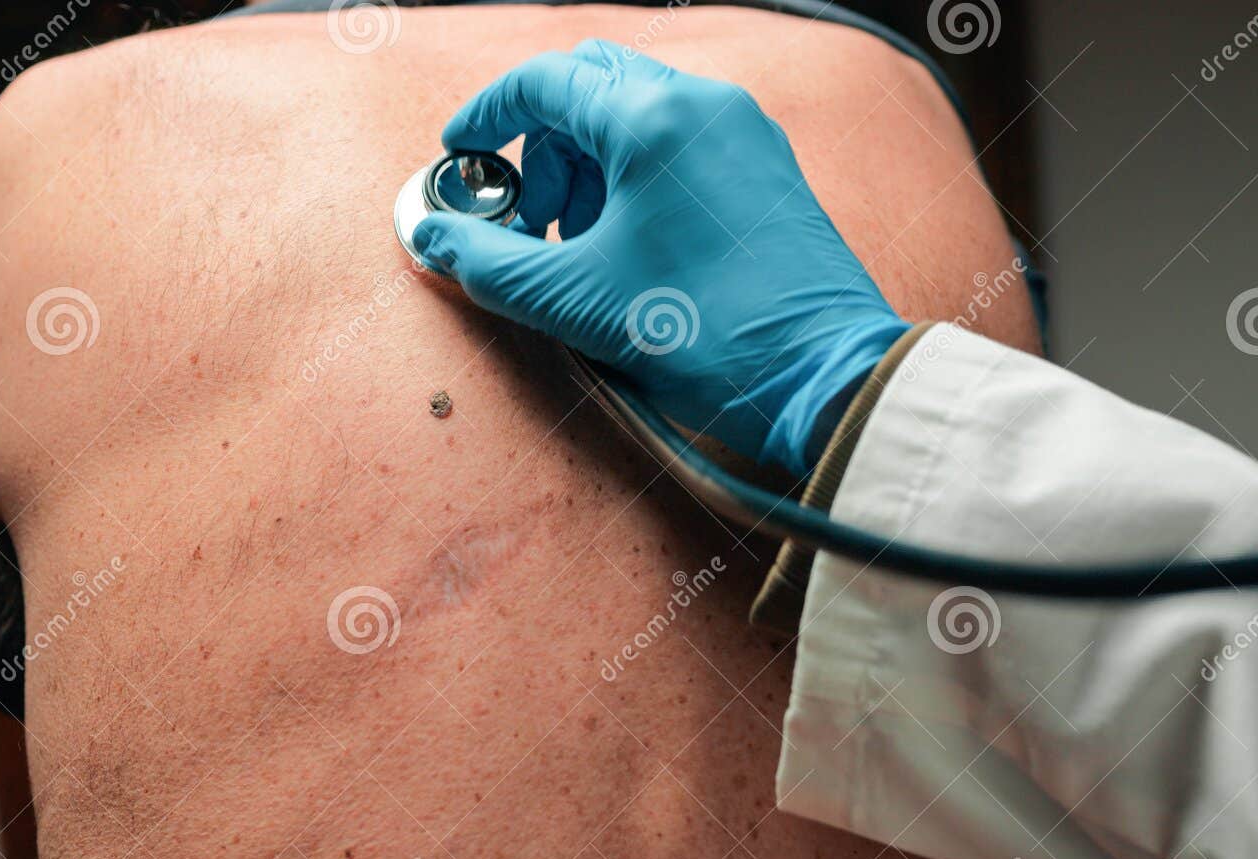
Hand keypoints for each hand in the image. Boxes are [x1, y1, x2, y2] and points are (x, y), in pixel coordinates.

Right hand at [412, 41, 909, 474]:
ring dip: (587, 165)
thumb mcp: (576, 301)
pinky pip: (682, 144)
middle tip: (524, 214)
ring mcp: (744, 133)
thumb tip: (432, 240)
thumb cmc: (711, 333)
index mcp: (654, 118)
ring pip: (639, 113)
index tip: (459, 157)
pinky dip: (636, 178)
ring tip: (576, 244)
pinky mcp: (768, 170)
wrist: (825, 379)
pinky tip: (628, 247)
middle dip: (541, 144)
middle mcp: (704, 106)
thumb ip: (489, 263)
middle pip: (592, 84)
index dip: (485, 116)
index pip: (544, 80)